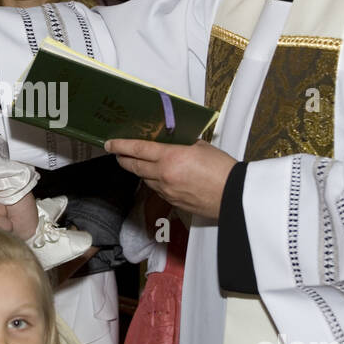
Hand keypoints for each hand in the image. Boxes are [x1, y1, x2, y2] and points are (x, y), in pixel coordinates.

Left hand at [107, 138, 237, 221]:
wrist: (234, 196)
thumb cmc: (223, 169)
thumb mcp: (201, 147)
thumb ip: (182, 143)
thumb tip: (171, 141)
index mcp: (171, 157)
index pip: (137, 149)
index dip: (121, 145)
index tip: (110, 143)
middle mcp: (164, 175)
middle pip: (134, 166)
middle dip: (123, 158)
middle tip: (117, 153)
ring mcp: (166, 191)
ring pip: (144, 179)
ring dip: (139, 170)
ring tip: (138, 162)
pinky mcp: (172, 202)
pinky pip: (156, 189)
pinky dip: (153, 181)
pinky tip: (158, 176)